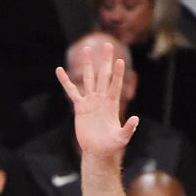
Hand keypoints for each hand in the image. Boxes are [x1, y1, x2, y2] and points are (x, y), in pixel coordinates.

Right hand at [55, 43, 138, 159]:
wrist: (98, 151)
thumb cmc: (111, 146)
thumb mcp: (122, 138)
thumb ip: (129, 129)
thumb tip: (136, 119)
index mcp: (112, 104)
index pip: (115, 85)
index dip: (117, 74)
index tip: (119, 60)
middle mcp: (101, 99)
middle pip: (103, 76)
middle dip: (105, 61)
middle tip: (108, 44)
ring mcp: (90, 101)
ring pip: (89, 79)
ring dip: (88, 65)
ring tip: (88, 49)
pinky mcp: (80, 107)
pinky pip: (71, 91)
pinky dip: (65, 81)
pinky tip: (59, 70)